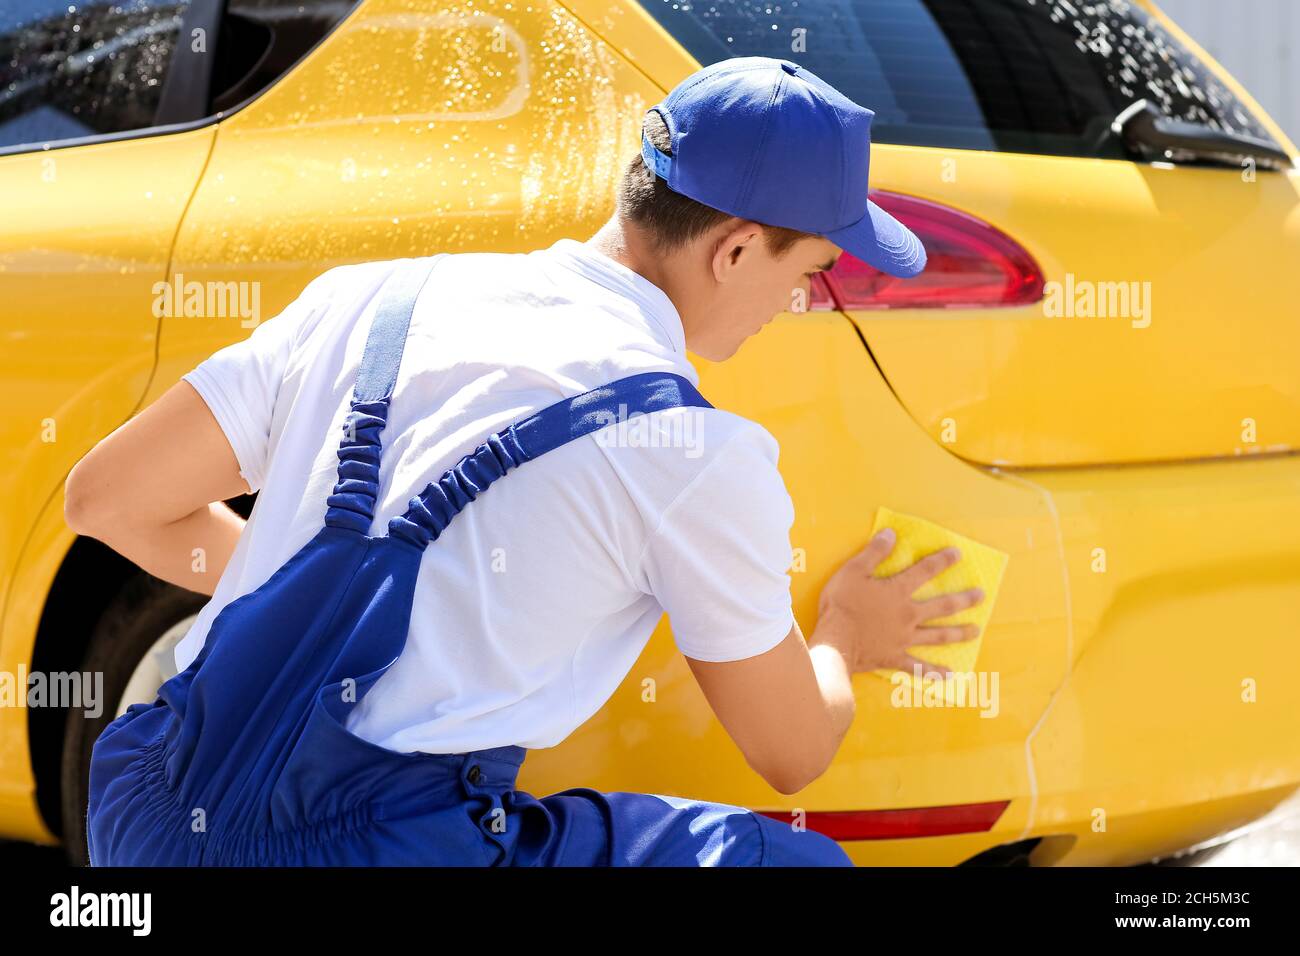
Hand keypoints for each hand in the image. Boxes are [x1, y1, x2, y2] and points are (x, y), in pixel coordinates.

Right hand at [813, 528, 984, 678]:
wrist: (835, 643)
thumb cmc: (841, 604)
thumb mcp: (853, 571)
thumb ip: (873, 553)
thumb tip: (891, 534)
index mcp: (898, 592)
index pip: (925, 571)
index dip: (942, 561)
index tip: (957, 554)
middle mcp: (908, 615)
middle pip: (942, 606)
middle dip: (963, 599)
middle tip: (981, 596)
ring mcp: (904, 639)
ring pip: (937, 636)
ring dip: (958, 633)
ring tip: (976, 631)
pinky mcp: (895, 657)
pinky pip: (918, 666)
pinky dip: (934, 671)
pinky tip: (949, 675)